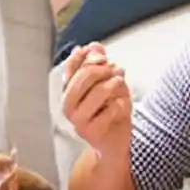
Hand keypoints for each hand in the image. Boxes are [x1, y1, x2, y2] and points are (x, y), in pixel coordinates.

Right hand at [61, 43, 132, 160]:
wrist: (115, 143)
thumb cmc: (110, 112)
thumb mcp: (107, 84)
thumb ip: (100, 65)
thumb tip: (94, 46)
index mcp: (68, 92)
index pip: (71, 67)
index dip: (86, 56)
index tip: (102, 56)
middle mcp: (68, 106)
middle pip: (84, 77)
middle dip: (104, 70)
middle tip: (117, 70)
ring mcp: (78, 120)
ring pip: (98, 92)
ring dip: (115, 84)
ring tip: (120, 84)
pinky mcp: (91, 132)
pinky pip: (111, 109)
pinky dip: (121, 104)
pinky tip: (122, 105)